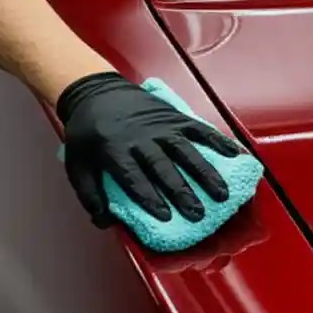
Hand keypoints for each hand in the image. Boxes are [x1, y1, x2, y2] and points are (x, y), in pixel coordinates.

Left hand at [58, 72, 241, 226]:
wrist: (96, 91)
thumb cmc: (88, 132)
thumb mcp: (76, 163)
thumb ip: (89, 194)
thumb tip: (104, 221)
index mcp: (113, 149)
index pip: (133, 177)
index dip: (149, 197)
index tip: (165, 216)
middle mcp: (141, 138)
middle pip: (164, 167)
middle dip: (182, 191)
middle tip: (197, 213)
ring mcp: (161, 127)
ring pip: (187, 151)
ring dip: (206, 173)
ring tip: (222, 194)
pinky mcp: (176, 118)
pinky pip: (201, 130)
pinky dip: (220, 142)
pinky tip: (236, 156)